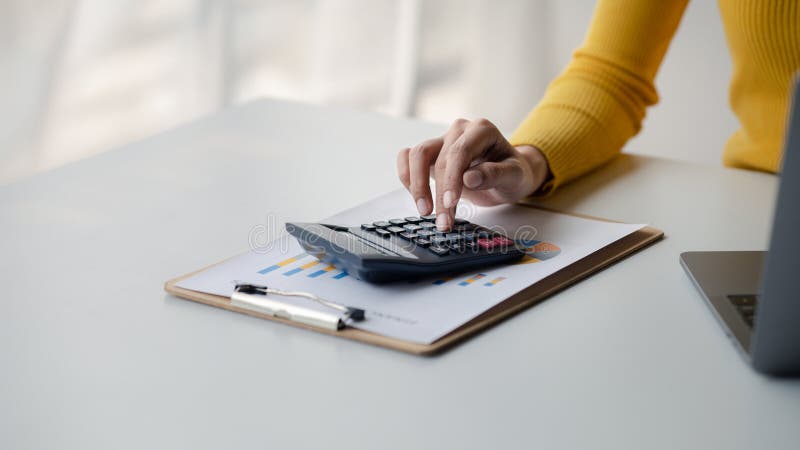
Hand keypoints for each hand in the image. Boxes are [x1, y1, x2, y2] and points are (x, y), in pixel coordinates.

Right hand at [397, 118, 549, 230]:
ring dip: (417, 186)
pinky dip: (407, 177)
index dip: (451, 179)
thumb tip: (469, 178)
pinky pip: (407, 158)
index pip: (459, 151)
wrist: (508, 175)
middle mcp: (459, 131)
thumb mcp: (514, 176)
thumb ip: (494, 175)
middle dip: (437, 194)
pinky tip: (418, 198)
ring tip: (425, 212)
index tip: (450, 204)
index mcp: (481, 130)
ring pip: (416, 155)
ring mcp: (442, 140)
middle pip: (438, 158)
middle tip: (443, 222)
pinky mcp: (431, 154)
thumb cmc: (513, 173)